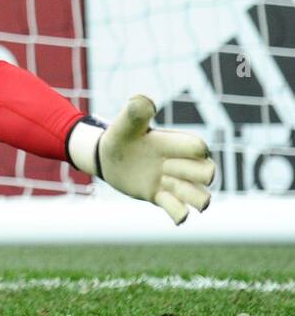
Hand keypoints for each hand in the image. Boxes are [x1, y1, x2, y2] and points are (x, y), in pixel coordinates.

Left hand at [67, 95, 214, 224]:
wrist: (106, 157)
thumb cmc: (120, 137)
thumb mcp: (124, 125)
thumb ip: (136, 113)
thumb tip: (143, 99)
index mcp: (173, 144)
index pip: (199, 147)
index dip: (192, 151)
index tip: (166, 152)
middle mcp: (178, 164)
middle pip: (208, 172)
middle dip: (192, 174)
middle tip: (163, 170)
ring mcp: (171, 182)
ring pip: (201, 196)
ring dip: (190, 196)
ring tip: (166, 190)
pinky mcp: (160, 198)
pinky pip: (180, 210)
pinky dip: (181, 214)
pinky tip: (177, 216)